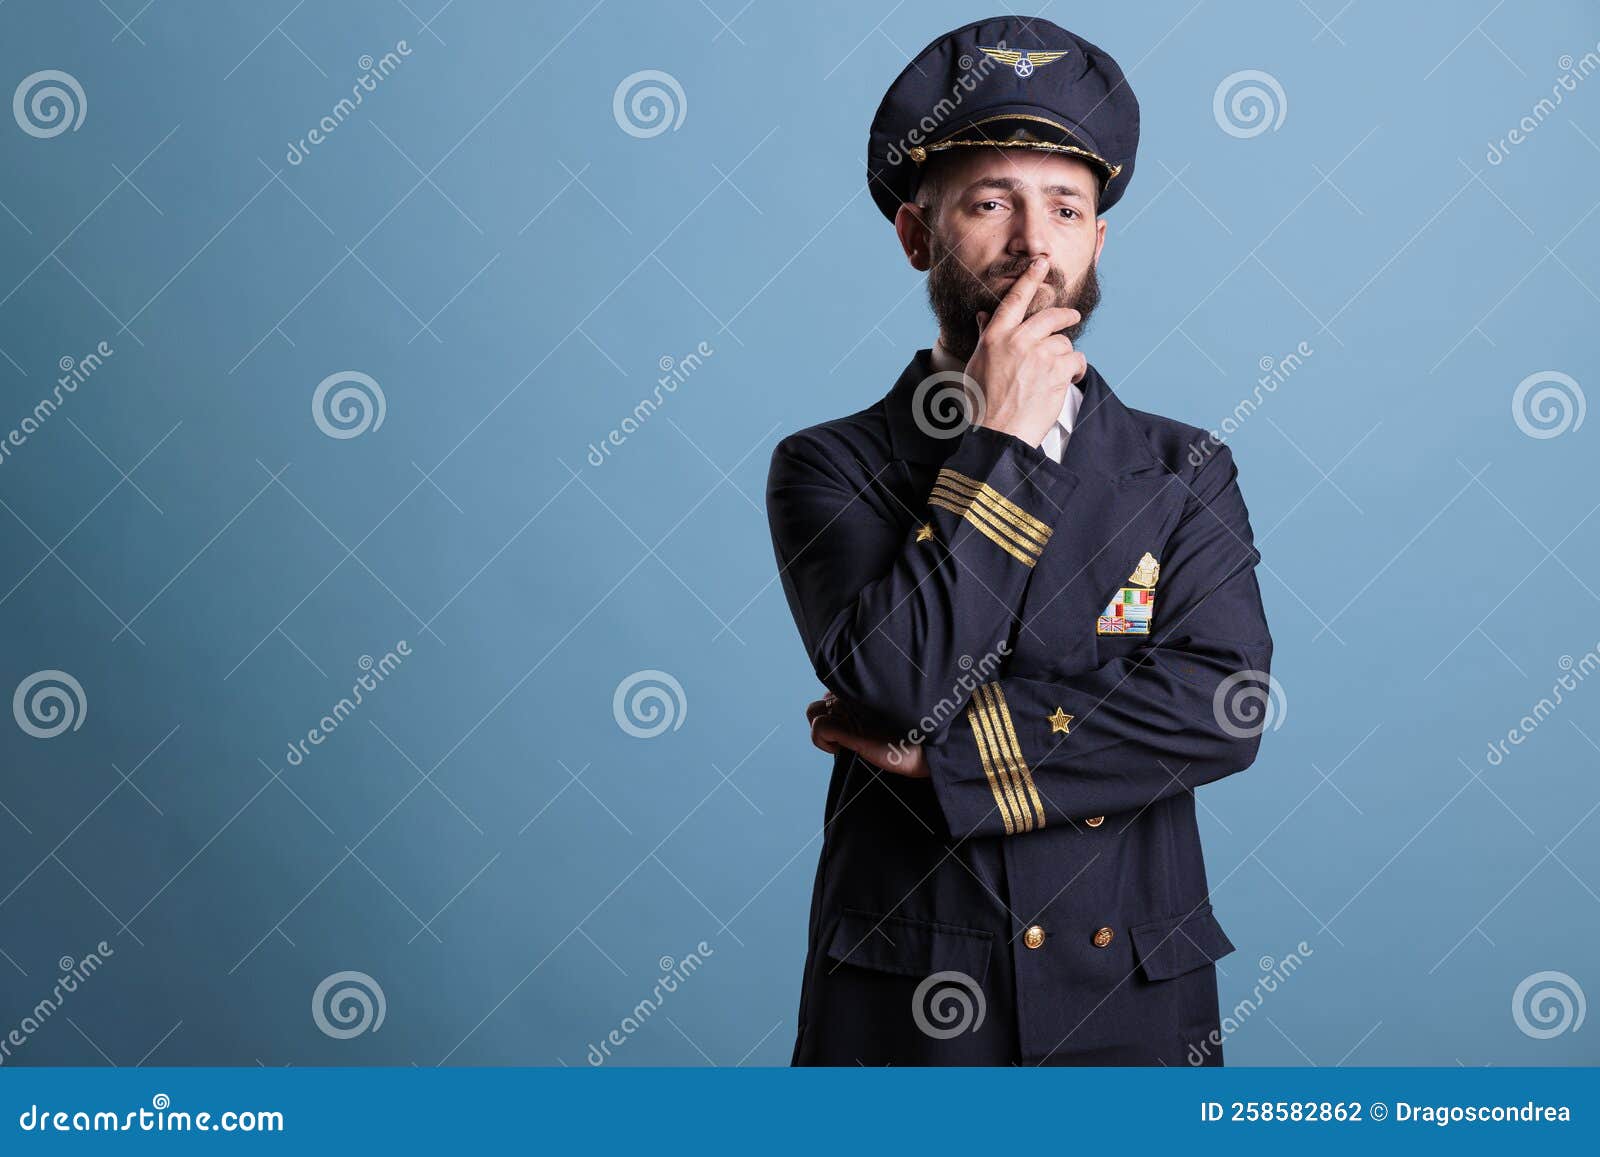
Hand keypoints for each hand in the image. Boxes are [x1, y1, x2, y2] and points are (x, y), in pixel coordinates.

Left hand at [805, 694, 928, 777]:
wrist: (930, 750)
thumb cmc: (912, 736)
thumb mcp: (887, 716)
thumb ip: (867, 707)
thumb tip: (844, 711)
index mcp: (864, 686)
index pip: (832, 690)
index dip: (836, 709)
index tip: (851, 725)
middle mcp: (854, 693)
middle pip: (820, 701)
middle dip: (829, 720)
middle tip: (847, 736)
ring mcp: (850, 709)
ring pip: (813, 712)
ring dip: (822, 728)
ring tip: (842, 740)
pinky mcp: (849, 727)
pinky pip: (818, 728)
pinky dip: (822, 741)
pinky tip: (840, 748)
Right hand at [964, 255, 1085, 446]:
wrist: (999, 435)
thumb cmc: (984, 404)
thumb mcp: (977, 366)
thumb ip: (986, 337)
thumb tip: (984, 316)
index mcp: (995, 338)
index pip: (1015, 299)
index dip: (1030, 277)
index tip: (1041, 262)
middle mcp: (1017, 341)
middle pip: (1050, 316)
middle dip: (1065, 315)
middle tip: (1073, 316)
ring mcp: (1039, 355)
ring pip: (1064, 342)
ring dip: (1065, 355)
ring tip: (1058, 373)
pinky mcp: (1058, 371)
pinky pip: (1076, 360)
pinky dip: (1076, 370)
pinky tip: (1069, 380)